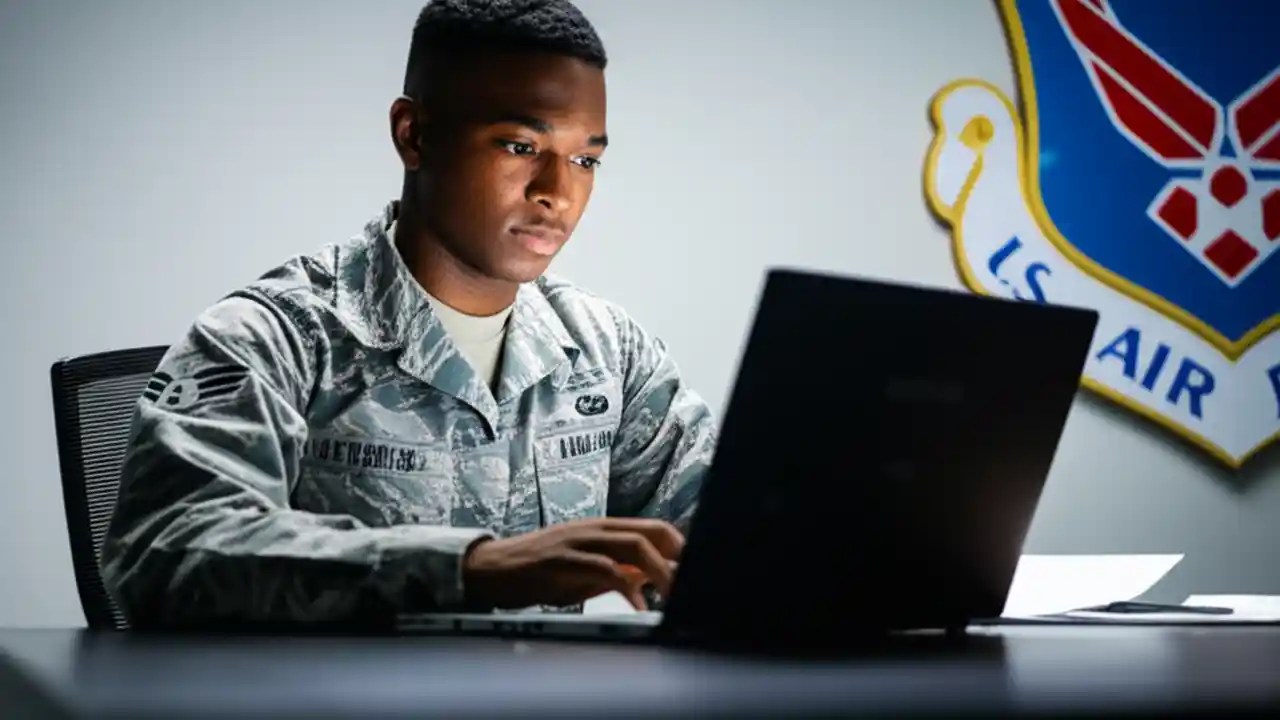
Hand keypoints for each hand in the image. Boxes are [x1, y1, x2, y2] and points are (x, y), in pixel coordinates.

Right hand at [461, 518, 684, 610]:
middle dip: (675, 558)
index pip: (652, 527)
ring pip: (630, 545)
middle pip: (647, 533)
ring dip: (657, 570)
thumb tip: (650, 577)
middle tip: (692, 584)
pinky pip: (600, 569)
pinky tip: (637, 603)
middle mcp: (593, 529)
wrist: (491, 568)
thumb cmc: (539, 570)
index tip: (696, 567)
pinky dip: (624, 585)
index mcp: (602, 529)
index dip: (678, 545)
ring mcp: (577, 541)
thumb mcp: (584, 568)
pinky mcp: (561, 559)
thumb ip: (617, 569)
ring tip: (673, 592)